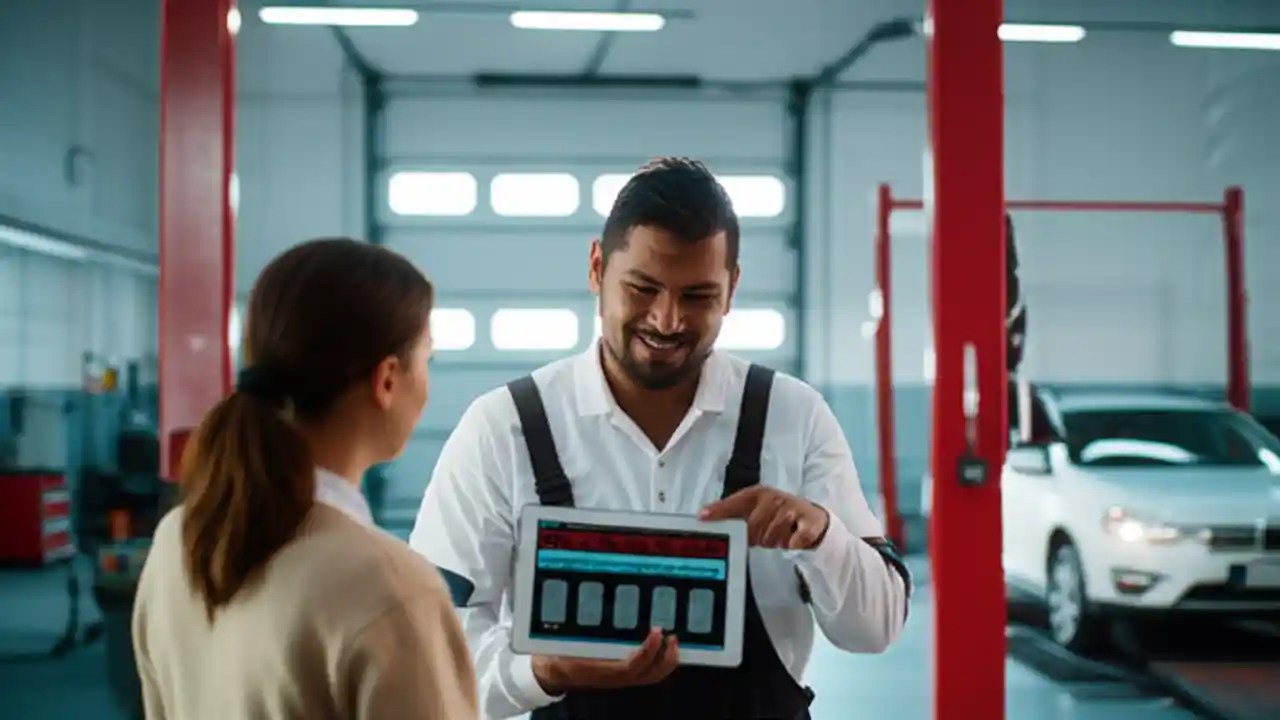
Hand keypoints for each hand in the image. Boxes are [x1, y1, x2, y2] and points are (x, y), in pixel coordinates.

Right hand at [531, 627, 678, 694]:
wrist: (552, 672)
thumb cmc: (559, 653)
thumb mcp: (566, 640)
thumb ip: (580, 629)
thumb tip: (592, 604)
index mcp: (601, 670)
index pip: (631, 667)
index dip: (647, 651)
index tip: (655, 632)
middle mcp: (615, 678)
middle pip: (649, 675)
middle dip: (665, 658)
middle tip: (671, 635)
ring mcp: (621, 679)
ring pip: (651, 676)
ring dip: (666, 660)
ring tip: (672, 640)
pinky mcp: (624, 675)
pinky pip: (647, 672)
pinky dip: (659, 660)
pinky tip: (662, 645)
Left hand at [699, 486, 829, 548]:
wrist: (813, 518)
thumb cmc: (778, 514)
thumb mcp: (756, 508)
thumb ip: (732, 512)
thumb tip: (703, 515)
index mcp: (759, 493)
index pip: (735, 502)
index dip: (719, 510)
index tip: (702, 517)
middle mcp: (775, 498)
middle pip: (753, 528)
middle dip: (757, 538)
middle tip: (765, 535)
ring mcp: (793, 509)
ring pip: (772, 538)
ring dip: (775, 542)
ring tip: (781, 534)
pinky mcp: (809, 523)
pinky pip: (792, 543)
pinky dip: (792, 544)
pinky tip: (794, 538)